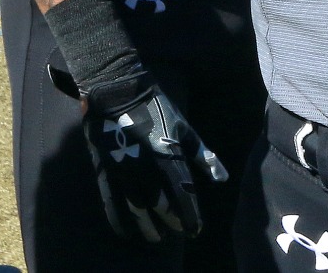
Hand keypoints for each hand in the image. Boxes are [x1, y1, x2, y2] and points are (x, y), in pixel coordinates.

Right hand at [80, 75, 226, 242]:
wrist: (117, 89)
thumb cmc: (155, 107)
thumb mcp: (183, 128)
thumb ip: (202, 156)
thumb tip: (222, 178)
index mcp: (169, 157)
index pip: (184, 198)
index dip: (191, 217)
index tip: (196, 230)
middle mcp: (147, 169)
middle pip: (162, 207)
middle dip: (172, 222)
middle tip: (178, 231)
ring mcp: (124, 170)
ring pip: (138, 210)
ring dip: (148, 227)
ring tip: (155, 237)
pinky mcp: (105, 169)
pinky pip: (111, 203)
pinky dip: (119, 221)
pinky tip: (126, 232)